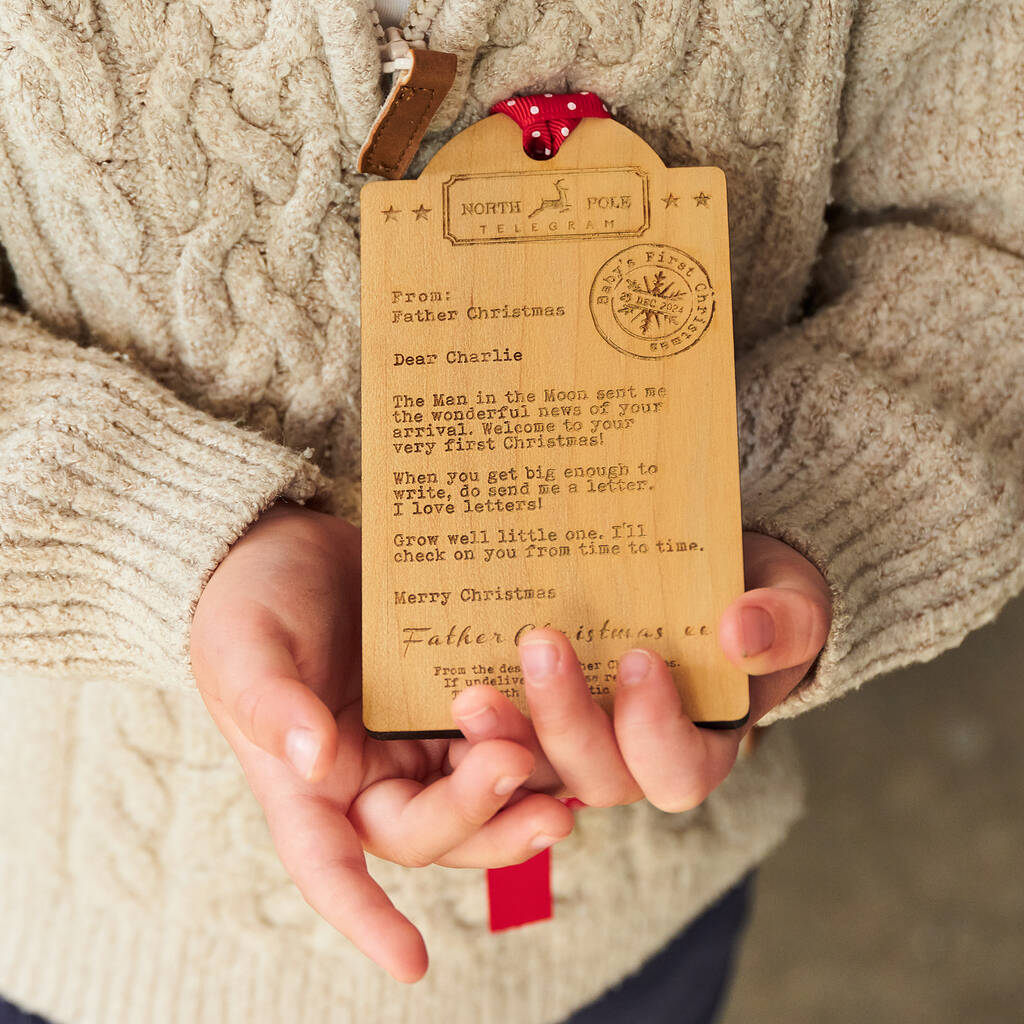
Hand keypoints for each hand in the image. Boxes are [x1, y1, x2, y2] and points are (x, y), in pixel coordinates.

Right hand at [190, 503, 572, 981]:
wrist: (289, 545)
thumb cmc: (249, 601)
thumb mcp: (243, 646)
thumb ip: (270, 703)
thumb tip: (316, 760)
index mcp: (308, 784)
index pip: (332, 867)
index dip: (367, 919)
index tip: (412, 962)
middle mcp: (371, 775)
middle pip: (432, 830)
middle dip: (476, 813)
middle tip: (511, 765)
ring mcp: (417, 738)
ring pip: (481, 792)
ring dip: (519, 786)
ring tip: (557, 763)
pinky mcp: (453, 696)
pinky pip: (501, 728)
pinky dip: (534, 731)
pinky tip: (569, 714)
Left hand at [447, 532, 830, 809]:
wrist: (712, 578)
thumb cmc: (756, 597)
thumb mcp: (791, 602)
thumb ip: (783, 622)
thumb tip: (741, 634)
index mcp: (699, 744)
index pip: (676, 768)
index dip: (654, 729)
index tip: (639, 657)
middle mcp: (633, 757)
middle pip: (596, 776)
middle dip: (564, 722)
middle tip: (542, 646)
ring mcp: (579, 738)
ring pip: (536, 769)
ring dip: (504, 736)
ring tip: (472, 691)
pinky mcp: (536, 712)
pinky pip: (504, 733)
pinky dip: (482, 715)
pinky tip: (451, 671)